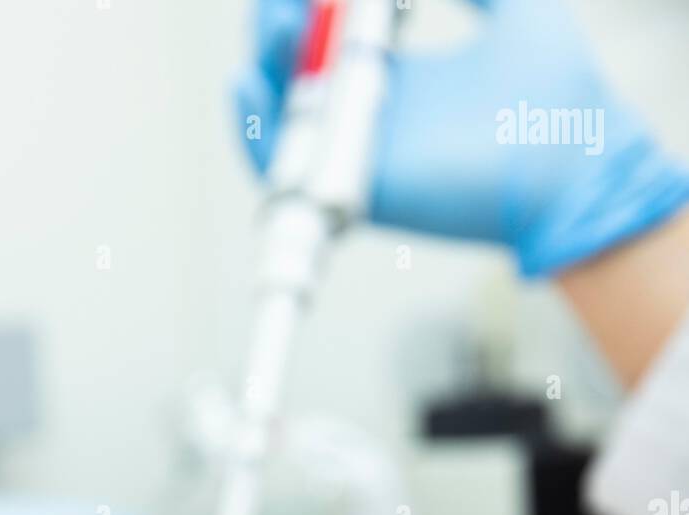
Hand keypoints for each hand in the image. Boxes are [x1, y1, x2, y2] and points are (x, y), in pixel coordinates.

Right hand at [236, 0, 688, 275]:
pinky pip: (282, 169)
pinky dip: (250, 129)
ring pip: (281, 110)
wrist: (575, 170)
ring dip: (265, 61)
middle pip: (298, 66)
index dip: (315, 4)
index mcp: (403, 76)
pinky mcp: (356, 189)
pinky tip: (246, 80)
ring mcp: (362, 154)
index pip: (334, 36)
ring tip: (276, 21)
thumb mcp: (521, 11)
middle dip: (280, 23)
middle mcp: (374, 116)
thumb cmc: (561, 97)